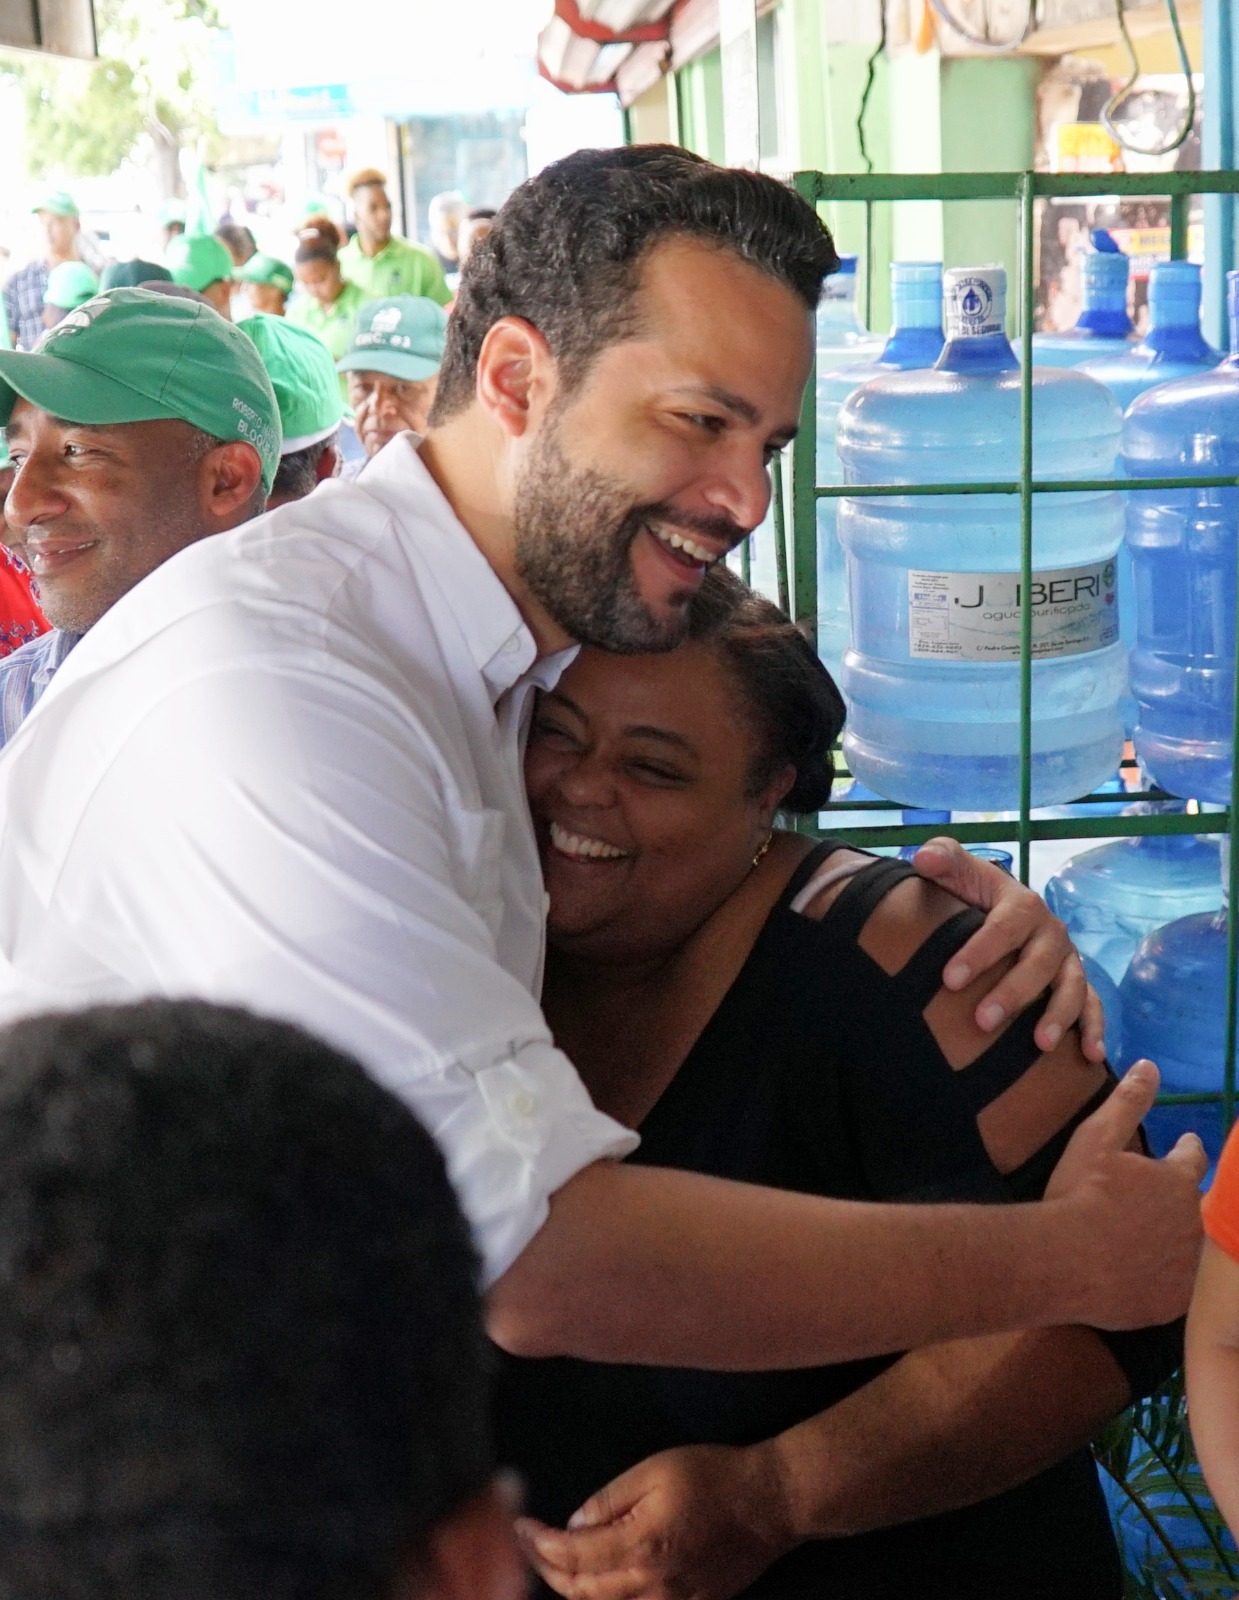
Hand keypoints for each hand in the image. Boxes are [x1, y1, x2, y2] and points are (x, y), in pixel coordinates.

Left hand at [515, 1442, 794, 1599]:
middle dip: (546, 1569)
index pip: (572, 1557)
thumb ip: (611, 1500)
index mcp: (641, 1545)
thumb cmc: (715, 1476)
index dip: (537, 1544)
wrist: (771, 1502)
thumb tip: (574, 1525)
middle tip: (527, 1543)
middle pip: (582, 1592)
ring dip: (573, 1588)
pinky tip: (598, 1581)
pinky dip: (609, 1599)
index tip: (520, 1525)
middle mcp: (653, 1584)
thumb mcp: (656, 1469)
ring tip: (552, 1562)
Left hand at [911, 836, 1104, 1059]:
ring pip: (1071, 987)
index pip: (1003, 927)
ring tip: (1040, 1043)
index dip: (979, 952)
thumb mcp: (956, 871)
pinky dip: (1095, 1028)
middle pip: (1038, 963)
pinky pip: (1092, 1005)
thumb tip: (924, 857)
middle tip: (983, 1021)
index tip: (949, 980)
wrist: (992, 908)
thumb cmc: (969, 893)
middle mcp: (1050, 931)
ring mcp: (1066, 959)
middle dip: (1013, 992)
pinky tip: (1091, 1056)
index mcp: (1021, 904)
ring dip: (1059, 1015)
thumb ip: (941, 857)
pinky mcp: (1076, 983)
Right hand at [1046, 1058, 1205, 1328]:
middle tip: (1155, 1201)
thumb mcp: (1098, 1138)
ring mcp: (1186, 1267)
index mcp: (1178, 1181)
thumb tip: (1150, 1065)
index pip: (1192, 1159)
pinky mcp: (1175, 1303)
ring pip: (1188, 1247)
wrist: (1064, 1261)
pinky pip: (1175, 1286)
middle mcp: (1193, 1223)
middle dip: (1179, 1200)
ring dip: (1175, 1239)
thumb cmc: (1080, 1194)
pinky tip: (1142, 1274)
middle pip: (1194, 1206)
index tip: (1184, 1145)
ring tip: (1148, 1239)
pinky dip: (1164, 1277)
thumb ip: (1128, 1101)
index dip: (1186, 1150)